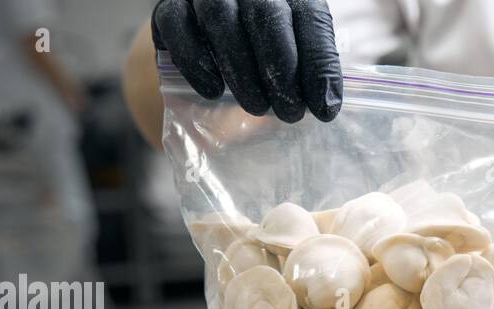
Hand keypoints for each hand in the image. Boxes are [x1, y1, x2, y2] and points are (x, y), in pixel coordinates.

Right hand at [152, 0, 341, 122]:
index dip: (319, 65)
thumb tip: (324, 104)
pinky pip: (177, 26)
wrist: (211, 26)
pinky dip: (196, 62)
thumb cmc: (261, 46)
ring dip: (242, 71)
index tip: (324, 108)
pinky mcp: (169, 5)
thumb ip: (305, 66)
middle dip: (281, 71)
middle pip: (266, 15)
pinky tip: (213, 91)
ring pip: (220, 19)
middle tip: (289, 112)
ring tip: (257, 107)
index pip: (311, 18)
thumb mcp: (292, 50)